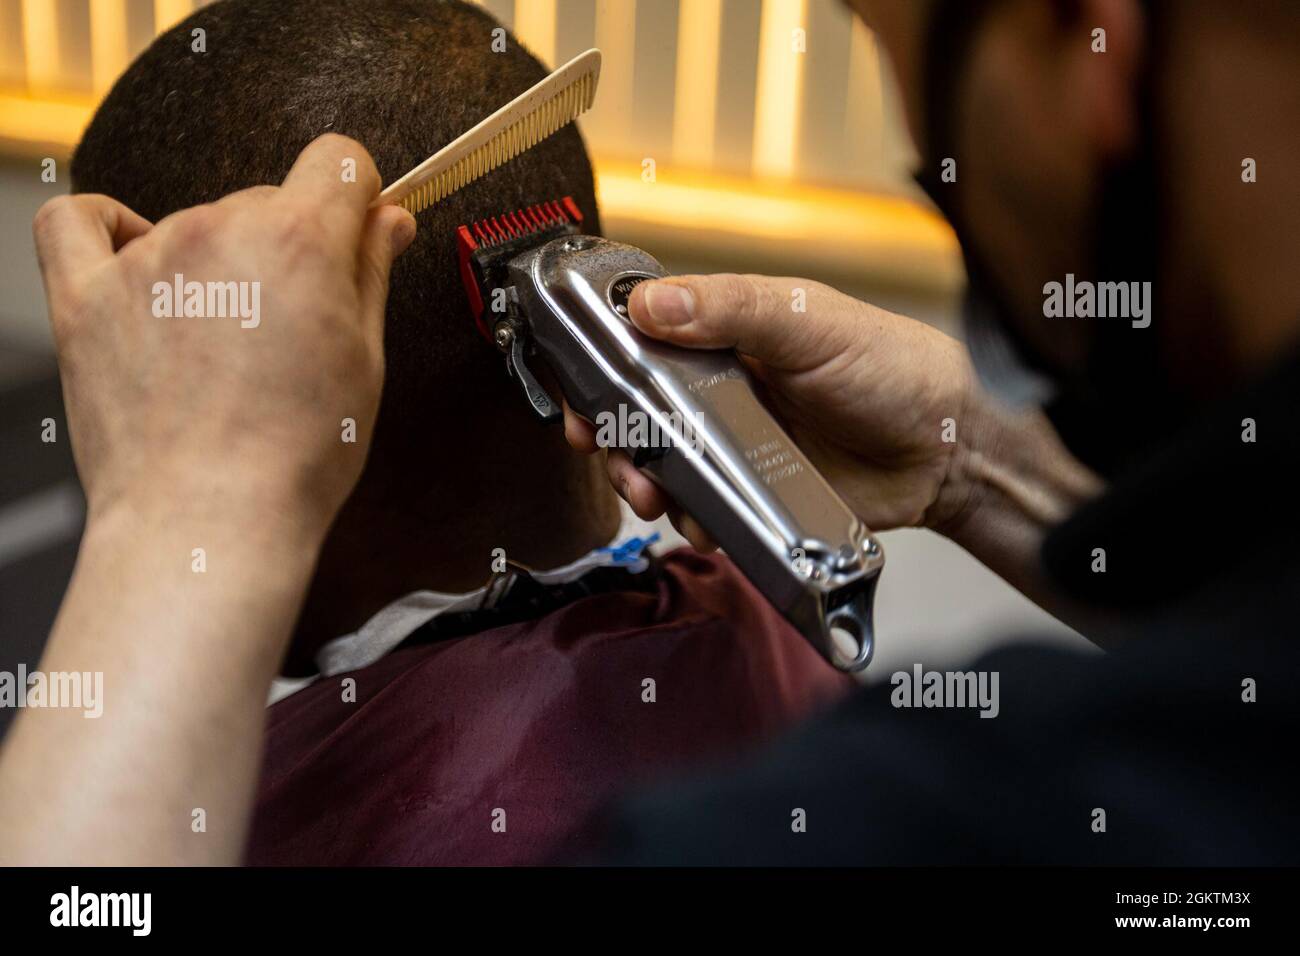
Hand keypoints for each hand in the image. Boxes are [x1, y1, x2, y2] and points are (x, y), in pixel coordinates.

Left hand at [33, 133, 415, 535]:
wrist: (209, 521)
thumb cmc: (295, 459)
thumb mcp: (364, 361)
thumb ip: (370, 273)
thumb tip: (385, 219)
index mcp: (301, 242)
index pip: (337, 160)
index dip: (354, 194)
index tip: (354, 229)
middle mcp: (221, 231)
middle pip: (270, 201)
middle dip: (290, 249)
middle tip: (293, 328)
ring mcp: (146, 259)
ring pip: (197, 224)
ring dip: (220, 266)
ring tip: (225, 351)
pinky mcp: (85, 295)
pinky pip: (77, 223)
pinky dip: (110, 228)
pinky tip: (138, 262)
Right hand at [564, 273, 977, 546]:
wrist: (946, 452)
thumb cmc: (890, 366)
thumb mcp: (812, 322)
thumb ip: (734, 308)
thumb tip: (649, 303)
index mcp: (724, 334)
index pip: (639, 339)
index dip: (599, 363)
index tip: (577, 387)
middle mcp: (718, 390)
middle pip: (635, 411)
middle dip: (610, 435)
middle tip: (603, 449)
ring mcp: (731, 445)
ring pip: (659, 465)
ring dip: (641, 482)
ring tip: (652, 496)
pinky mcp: (750, 494)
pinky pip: (700, 509)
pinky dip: (690, 519)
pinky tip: (703, 522)